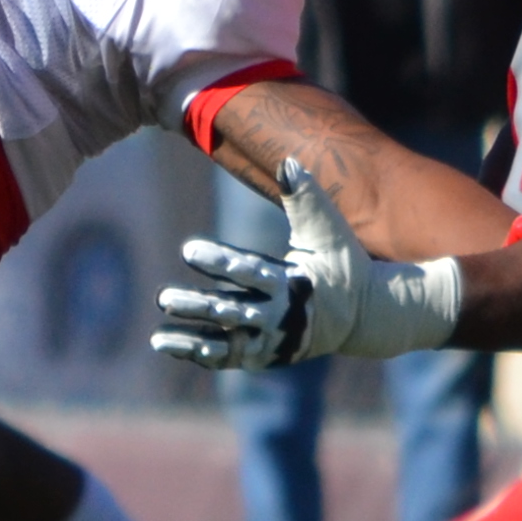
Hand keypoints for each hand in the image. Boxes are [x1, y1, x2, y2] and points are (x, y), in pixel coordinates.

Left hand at [155, 159, 463, 368]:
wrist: (365, 315)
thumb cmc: (342, 264)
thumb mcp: (329, 230)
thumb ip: (306, 198)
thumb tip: (288, 162)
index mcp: (295, 283)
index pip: (251, 272)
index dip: (220, 262)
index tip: (188, 250)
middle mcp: (281, 316)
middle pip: (233, 312)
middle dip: (198, 307)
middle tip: (163, 298)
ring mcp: (273, 340)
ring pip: (227, 342)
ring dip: (192, 339)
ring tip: (156, 338)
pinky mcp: (266, 354)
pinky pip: (230, 358)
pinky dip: (201, 354)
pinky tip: (170, 345)